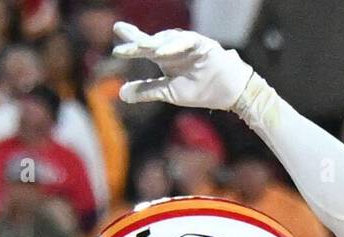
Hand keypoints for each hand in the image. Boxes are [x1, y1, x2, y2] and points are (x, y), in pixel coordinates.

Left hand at [113, 21, 253, 111]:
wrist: (228, 93)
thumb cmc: (199, 89)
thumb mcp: (168, 92)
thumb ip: (146, 91)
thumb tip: (120, 93)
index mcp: (165, 59)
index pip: (144, 48)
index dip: (130, 42)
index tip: (116, 38)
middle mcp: (174, 49)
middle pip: (152, 40)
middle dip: (137, 38)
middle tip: (121, 36)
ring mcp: (189, 45)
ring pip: (169, 39)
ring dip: (154, 42)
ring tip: (139, 46)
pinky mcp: (204, 45)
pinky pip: (188, 41)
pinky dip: (175, 45)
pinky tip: (162, 51)